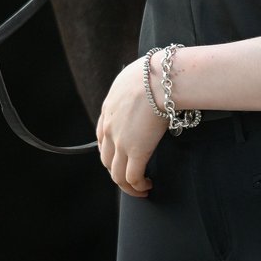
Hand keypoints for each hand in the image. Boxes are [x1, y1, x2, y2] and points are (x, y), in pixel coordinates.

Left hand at [96, 56, 166, 198]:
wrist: (158, 78)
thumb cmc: (153, 72)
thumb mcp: (134, 77)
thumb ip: (134, 89)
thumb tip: (147, 88)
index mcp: (108, 109)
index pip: (102, 137)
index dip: (111, 151)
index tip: (121, 157)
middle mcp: (110, 128)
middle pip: (106, 158)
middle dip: (117, 170)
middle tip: (130, 177)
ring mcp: (121, 142)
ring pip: (116, 173)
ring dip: (127, 185)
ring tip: (139, 188)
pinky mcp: (136, 152)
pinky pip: (132, 178)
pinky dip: (137, 187)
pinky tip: (146, 187)